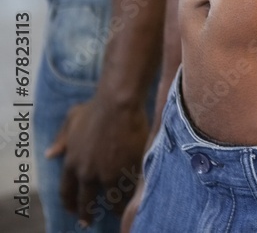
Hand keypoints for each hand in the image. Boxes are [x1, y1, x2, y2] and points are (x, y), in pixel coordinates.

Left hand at [46, 98, 148, 225]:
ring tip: (119, 211)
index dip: (70, 203)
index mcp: (71, 163)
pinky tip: (135, 197)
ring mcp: (109, 174)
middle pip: (86, 202)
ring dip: (115, 207)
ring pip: (111, 199)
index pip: (67, 192)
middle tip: (90, 221)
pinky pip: (130, 189)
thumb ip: (62, 139)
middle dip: (88, 214)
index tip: (73, 211)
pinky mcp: (128, 170)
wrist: (119, 105)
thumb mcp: (72, 120)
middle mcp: (87, 174)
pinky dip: (132, 195)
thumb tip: (50, 155)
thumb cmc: (95, 109)